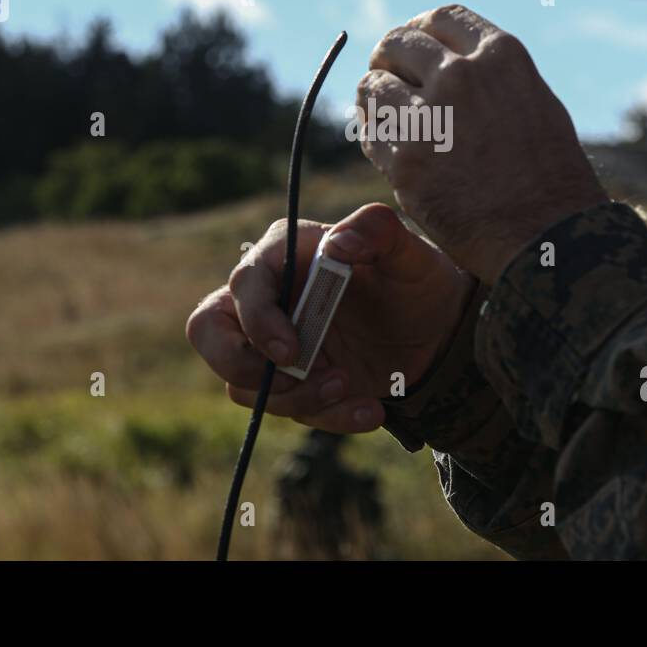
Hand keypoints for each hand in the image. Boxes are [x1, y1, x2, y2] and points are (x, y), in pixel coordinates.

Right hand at [185, 203, 474, 432]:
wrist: (438, 335)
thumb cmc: (416, 280)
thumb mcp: (410, 252)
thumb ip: (378, 230)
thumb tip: (339, 243)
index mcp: (284, 253)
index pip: (243, 284)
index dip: (257, 319)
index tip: (291, 351)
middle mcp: (267, 297)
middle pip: (207, 330)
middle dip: (238, 365)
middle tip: (294, 376)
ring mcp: (272, 344)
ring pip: (242, 383)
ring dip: (294, 397)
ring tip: (349, 388)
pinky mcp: (290, 382)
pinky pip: (285, 409)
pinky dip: (326, 417)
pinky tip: (370, 408)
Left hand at [358, 4, 607, 283]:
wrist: (548, 235)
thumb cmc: (550, 175)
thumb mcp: (535, 101)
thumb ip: (491, 74)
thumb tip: (447, 59)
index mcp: (500, 56)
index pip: (441, 19)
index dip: (418, 31)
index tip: (411, 48)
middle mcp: (462, 77)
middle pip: (398, 44)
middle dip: (386, 59)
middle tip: (385, 77)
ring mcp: (431, 118)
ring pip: (373, 86)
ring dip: (373, 98)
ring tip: (383, 114)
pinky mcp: (407, 163)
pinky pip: (372, 135)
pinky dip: (376, 137)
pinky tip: (389, 147)